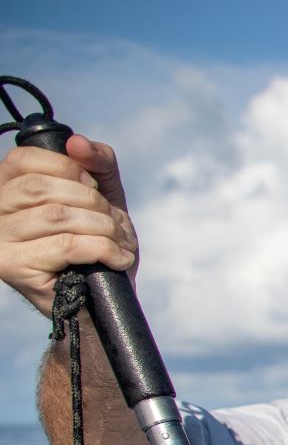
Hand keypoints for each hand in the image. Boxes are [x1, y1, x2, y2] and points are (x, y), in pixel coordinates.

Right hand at [0, 136, 135, 315]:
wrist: (101, 302)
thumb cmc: (98, 246)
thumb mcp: (105, 198)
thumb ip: (97, 164)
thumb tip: (77, 142)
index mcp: (7, 187)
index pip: (25, 159)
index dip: (69, 169)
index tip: (93, 190)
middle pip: (43, 188)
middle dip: (92, 202)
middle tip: (113, 223)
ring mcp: (0, 240)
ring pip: (57, 216)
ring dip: (102, 228)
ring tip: (118, 243)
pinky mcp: (13, 267)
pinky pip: (66, 245)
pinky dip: (103, 249)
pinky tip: (117, 259)